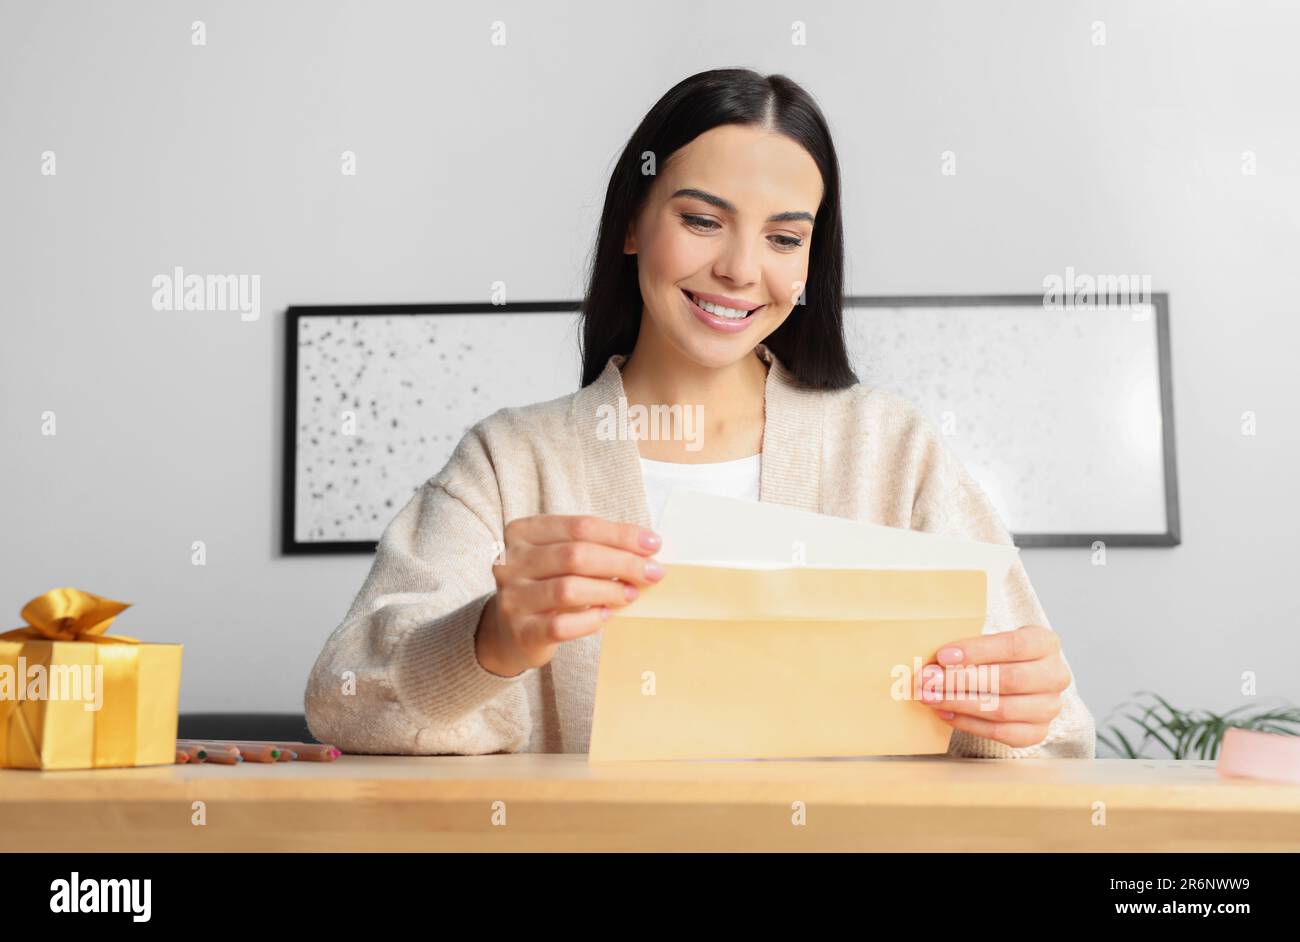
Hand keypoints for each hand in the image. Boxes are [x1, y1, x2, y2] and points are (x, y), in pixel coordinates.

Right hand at [475, 514, 663, 677]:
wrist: (509, 630)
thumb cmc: (547, 584)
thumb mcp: (561, 557)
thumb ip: (595, 547)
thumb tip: (646, 547)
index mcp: (523, 532)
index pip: (579, 526)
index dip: (620, 534)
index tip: (653, 544)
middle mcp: (511, 562)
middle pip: (575, 555)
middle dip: (622, 562)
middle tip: (652, 572)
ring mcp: (513, 597)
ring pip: (568, 589)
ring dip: (608, 590)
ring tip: (631, 594)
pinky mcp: (521, 631)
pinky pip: (561, 625)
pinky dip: (590, 620)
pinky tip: (606, 615)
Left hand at [918, 624, 1071, 748]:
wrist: (1021, 677)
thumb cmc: (999, 653)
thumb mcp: (991, 638)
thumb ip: (969, 645)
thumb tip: (932, 659)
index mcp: (1046, 643)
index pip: (1014, 646)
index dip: (977, 651)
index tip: (943, 655)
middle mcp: (1055, 676)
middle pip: (1008, 680)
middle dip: (962, 680)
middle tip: (928, 680)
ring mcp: (1049, 707)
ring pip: (1003, 709)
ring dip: (960, 703)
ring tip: (930, 697)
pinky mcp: (1037, 732)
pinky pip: (1000, 732)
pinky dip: (968, 723)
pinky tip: (944, 713)